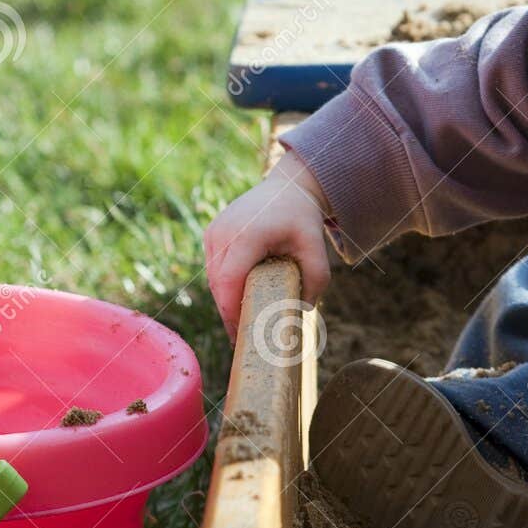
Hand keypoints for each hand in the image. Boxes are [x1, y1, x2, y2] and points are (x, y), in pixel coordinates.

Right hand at [203, 147, 332, 342]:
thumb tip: (302, 312)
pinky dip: (224, 285)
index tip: (241, 336)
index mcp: (247, 234)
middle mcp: (224, 231)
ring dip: (226, 300)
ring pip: (213, 278)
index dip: (231, 311)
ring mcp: (214, 231)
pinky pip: (214, 268)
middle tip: (243, 339)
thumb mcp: (316, 249)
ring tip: (242, 323)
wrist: (288, 188)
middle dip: (229, 312)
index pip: (230, 281)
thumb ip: (315, 280)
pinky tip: (239, 299)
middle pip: (219, 284)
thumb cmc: (302, 220)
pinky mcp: (212, 233)